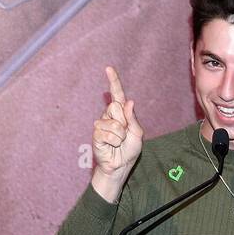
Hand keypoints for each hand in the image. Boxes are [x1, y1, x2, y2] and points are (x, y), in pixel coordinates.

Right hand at [91, 66, 143, 200]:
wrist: (120, 166)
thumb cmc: (129, 150)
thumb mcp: (137, 134)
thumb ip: (133, 118)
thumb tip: (129, 101)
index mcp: (121, 113)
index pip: (117, 94)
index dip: (113, 81)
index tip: (108, 68)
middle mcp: (109, 116)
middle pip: (115, 107)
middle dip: (124, 122)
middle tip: (124, 134)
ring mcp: (101, 124)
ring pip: (113, 122)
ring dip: (120, 135)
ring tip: (118, 142)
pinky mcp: (96, 134)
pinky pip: (107, 133)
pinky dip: (114, 141)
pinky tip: (112, 146)